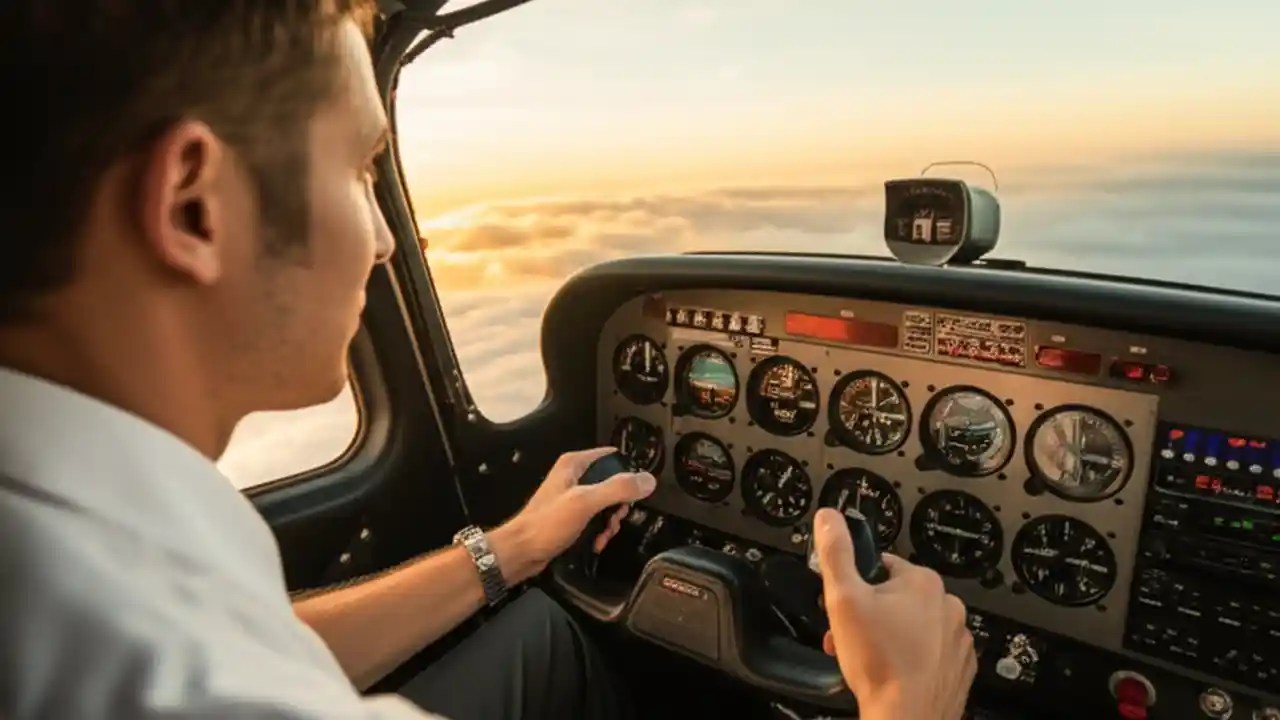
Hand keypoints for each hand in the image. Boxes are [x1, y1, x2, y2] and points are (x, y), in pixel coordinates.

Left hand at [503, 447, 655, 575]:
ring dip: (610, 522)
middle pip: (612, 484)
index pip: (613, 457)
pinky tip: (596, 542)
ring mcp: (572, 497)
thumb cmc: (547, 524)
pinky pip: (595, 519)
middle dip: (619, 505)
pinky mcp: (570, 516)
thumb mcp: (586, 502)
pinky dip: (599, 531)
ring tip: (603, 535)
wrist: (521, 552)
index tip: (633, 493)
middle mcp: (573, 476)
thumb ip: (618, 489)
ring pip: (605, 504)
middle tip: (614, 519)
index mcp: (575, 464)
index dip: (627, 473)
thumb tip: (648, 480)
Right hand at [812, 508, 976, 719]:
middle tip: (850, 639)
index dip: (856, 588)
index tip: (843, 609)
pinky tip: (894, 673)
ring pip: (915, 627)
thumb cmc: (877, 659)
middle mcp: (949, 605)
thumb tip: (829, 516)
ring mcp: (960, 639)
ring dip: (891, 637)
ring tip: (869, 660)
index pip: (881, 568)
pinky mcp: (962, 668)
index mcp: (923, 581)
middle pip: (897, 599)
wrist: (907, 717)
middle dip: (870, 616)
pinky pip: (932, 654)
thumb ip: (836, 553)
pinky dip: (914, 660)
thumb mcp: (844, 598)